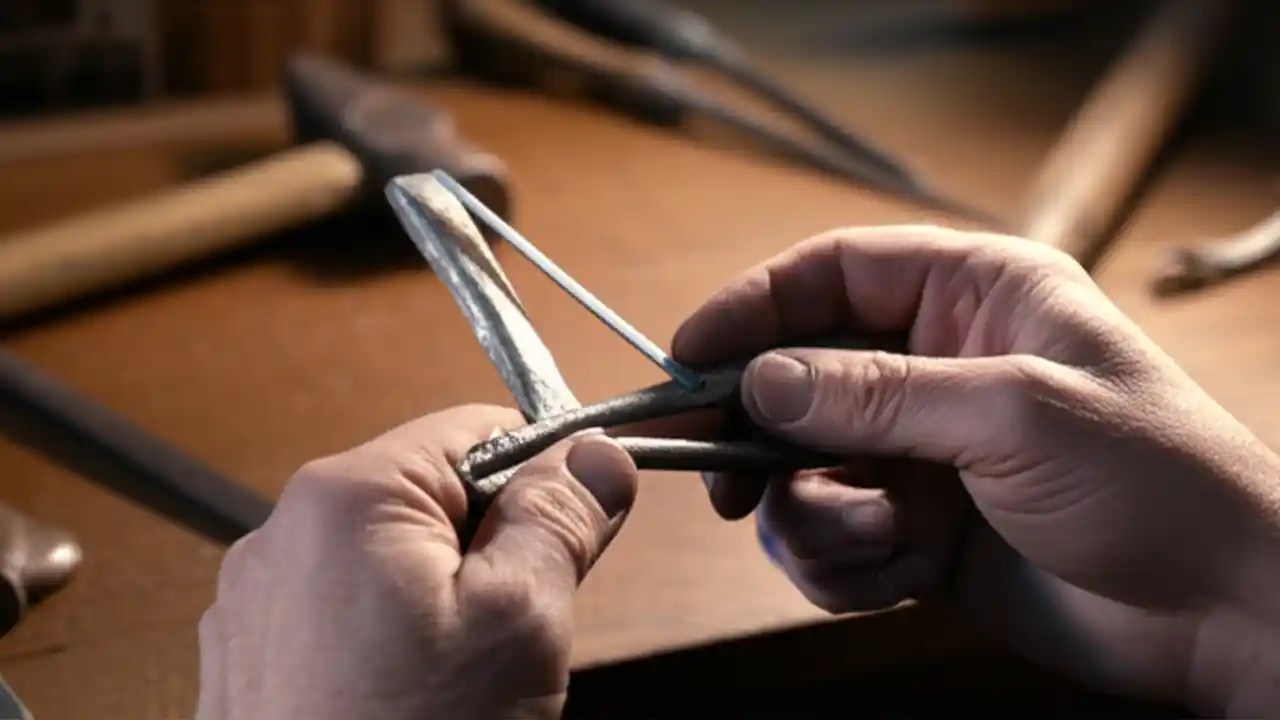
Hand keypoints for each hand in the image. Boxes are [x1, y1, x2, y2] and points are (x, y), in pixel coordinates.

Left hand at [195, 405, 636, 719]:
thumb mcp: (519, 622)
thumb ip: (561, 520)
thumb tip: (596, 453)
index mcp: (346, 497)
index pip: (474, 431)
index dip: (541, 473)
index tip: (577, 526)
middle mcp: (284, 532)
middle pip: (432, 497)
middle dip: (492, 550)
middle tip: (515, 630)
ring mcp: (258, 599)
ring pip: (392, 560)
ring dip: (444, 599)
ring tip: (459, 680)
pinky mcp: (251, 657)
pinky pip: (345, 613)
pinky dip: (391, 640)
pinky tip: (409, 701)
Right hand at [671, 226, 1279, 714]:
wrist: (1220, 613)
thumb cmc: (1156, 483)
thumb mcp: (1013, 414)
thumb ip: (876, 392)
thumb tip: (760, 378)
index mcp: (974, 297)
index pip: (831, 275)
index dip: (750, 307)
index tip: (686, 357)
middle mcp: (937, 367)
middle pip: (796, 376)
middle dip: (754, 433)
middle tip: (715, 478)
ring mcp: (920, 452)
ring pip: (800, 473)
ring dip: (818, 521)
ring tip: (883, 542)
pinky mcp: (913, 530)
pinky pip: (829, 542)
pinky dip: (847, 570)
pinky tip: (907, 579)